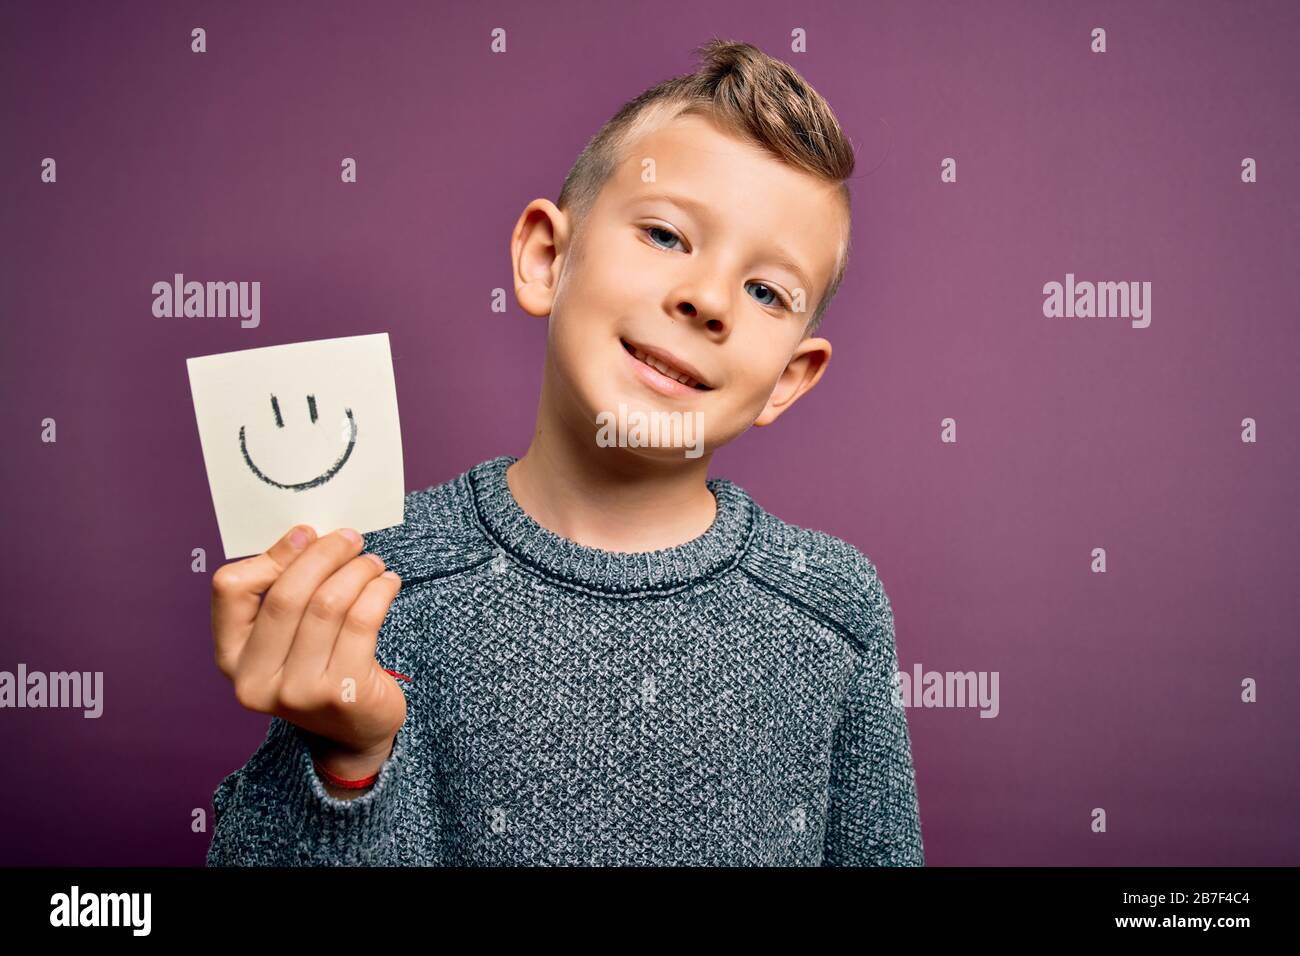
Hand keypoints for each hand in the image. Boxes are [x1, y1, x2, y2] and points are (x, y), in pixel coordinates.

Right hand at [211, 525, 406, 776]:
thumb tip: (306, 535)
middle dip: (323, 555)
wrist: (354, 732)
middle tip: (350, 538)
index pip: (231, 589)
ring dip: (357, 572)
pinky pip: (362, 622)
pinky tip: (388, 584)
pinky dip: (378, 592)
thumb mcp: (287, 636)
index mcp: (232, 656)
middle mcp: (256, 679)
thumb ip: (285, 590)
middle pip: (286, 595)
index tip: (306, 534)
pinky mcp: (342, 693)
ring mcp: (298, 692)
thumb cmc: (319, 668)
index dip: (271, 555)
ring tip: (372, 563)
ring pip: (328, 605)